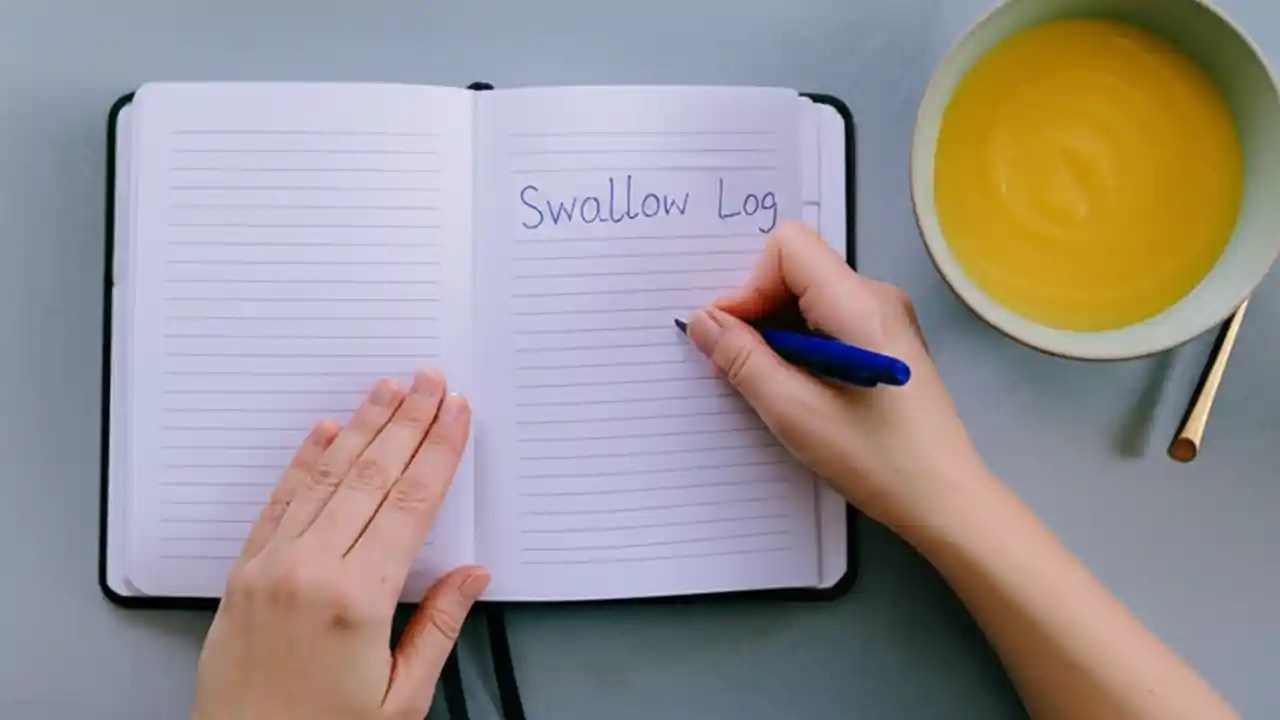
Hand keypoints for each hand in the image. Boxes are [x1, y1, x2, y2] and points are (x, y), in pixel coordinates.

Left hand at [191, 370, 487, 719]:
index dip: (439, 451)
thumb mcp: (399, 700)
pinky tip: (323, 433)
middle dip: (407, 421)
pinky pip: (279, 501)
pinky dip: (304, 461)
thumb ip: (437, 629)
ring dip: (361, 427)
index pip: (411, 503)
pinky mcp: (243, 573)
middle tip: (430, 382)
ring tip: (387, 390)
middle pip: (372, 476)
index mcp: (358, 600)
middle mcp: (310, 570)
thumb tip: (471, 575)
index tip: (457, 414)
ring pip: (326, 478)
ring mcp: (271, 566)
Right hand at [685, 222, 992, 535]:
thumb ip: (743, 360)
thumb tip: (702, 321)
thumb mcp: (795, 412)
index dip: (748, 286)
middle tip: (743, 368)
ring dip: (777, 335)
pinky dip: (799, 347)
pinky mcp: (884, 344)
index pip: (788, 246)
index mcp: (859, 302)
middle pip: (796, 270)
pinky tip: (800, 392)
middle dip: (757, 312)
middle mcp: (875, 297)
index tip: (731, 339)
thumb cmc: (876, 458)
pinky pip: (826, 322)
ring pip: (807, 298)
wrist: (946, 500)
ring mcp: (884, 320)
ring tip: (774, 387)